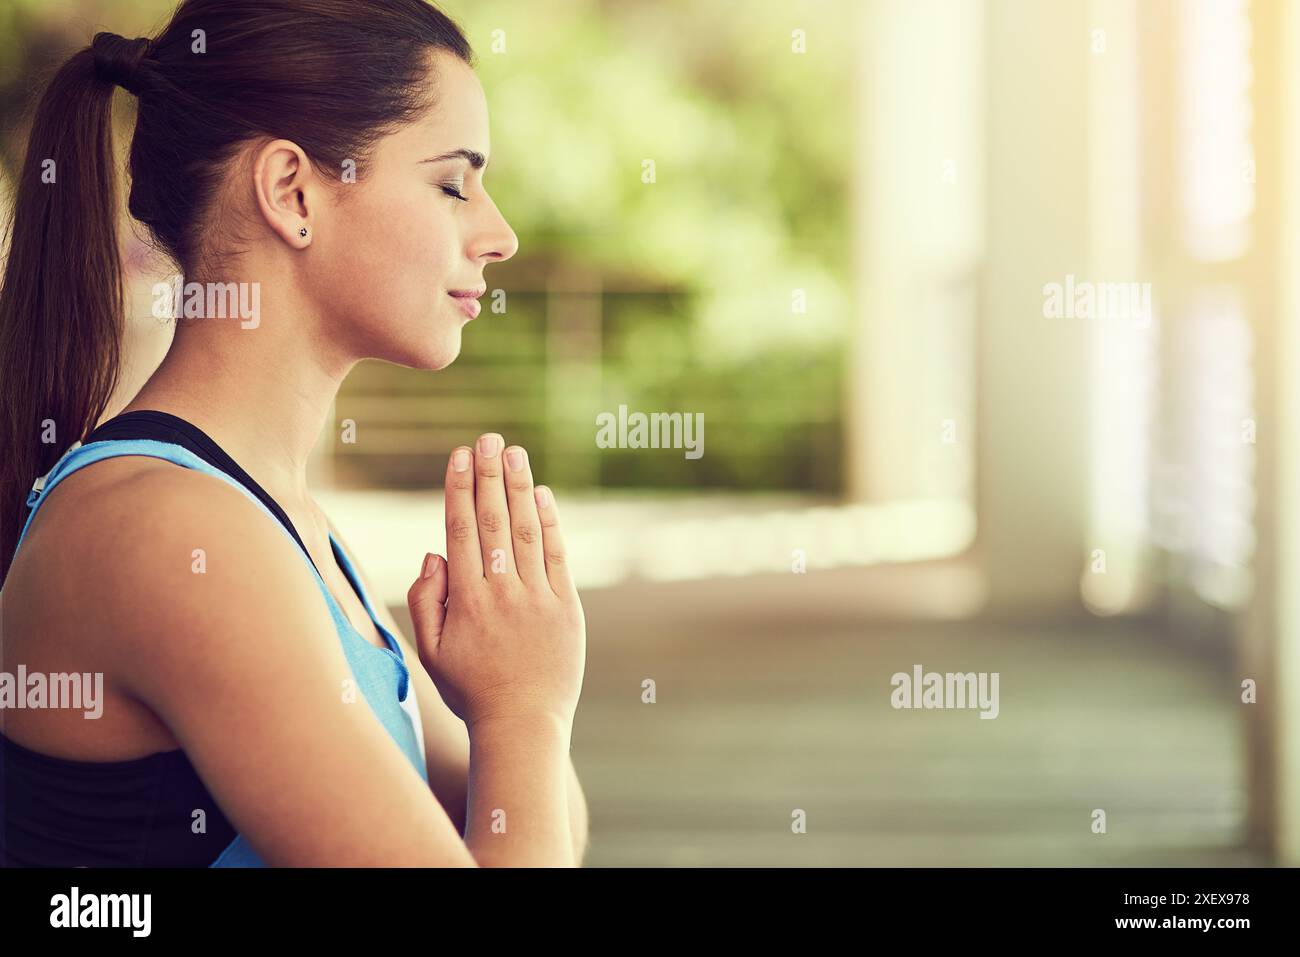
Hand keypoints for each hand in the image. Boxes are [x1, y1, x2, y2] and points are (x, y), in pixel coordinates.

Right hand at [407, 433, 585, 730]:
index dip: (460, 488)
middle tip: (489, 438)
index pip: (460, 530)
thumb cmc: (471, 689)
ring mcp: (537, 598)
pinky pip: (557, 556)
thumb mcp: (431, 652)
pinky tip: (541, 495)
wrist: (523, 724)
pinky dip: (550, 523)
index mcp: (467, 599)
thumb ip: (427, 600)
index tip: (461, 455)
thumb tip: (434, 553)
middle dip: (490, 475)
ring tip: (514, 452)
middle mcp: (502, 592)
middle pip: (493, 521)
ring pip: (526, 531)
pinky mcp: (567, 607)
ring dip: (519, 488)